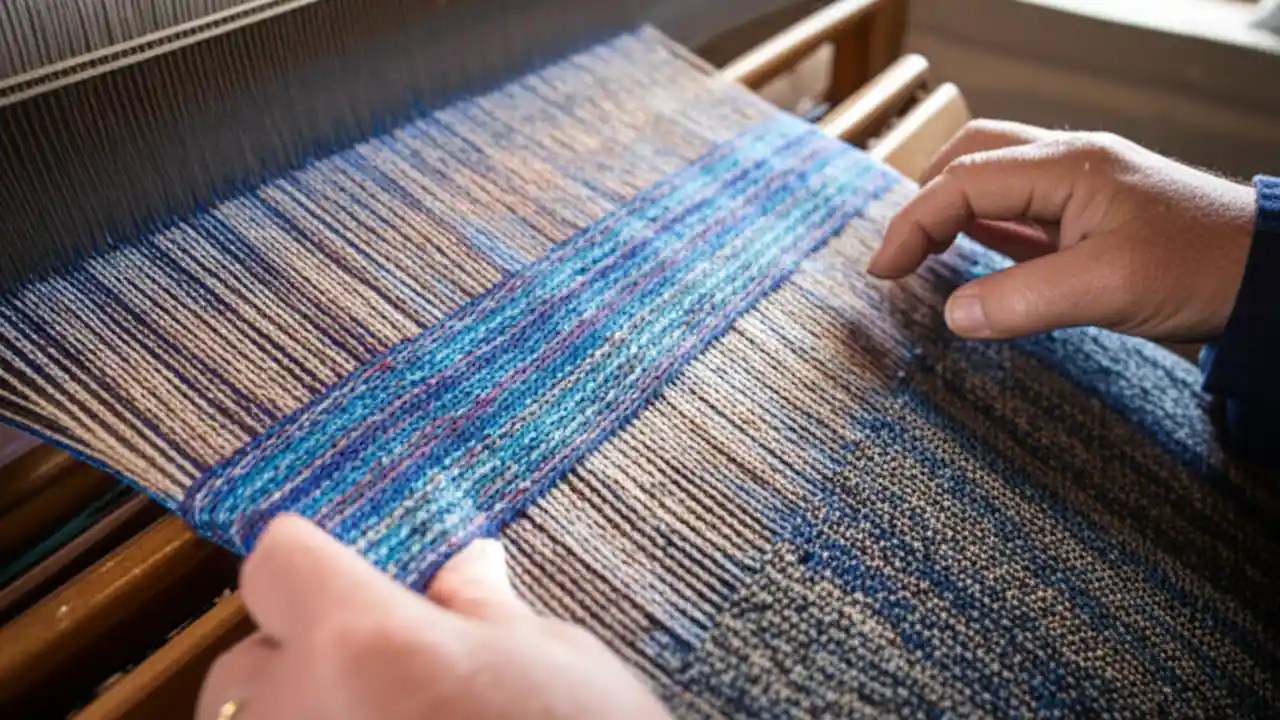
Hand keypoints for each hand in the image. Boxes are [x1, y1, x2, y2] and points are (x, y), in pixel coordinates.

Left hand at [196, 515, 667, 719]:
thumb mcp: (556, 662)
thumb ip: (483, 612)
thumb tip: (467, 570)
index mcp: (360, 644)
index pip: (277, 564)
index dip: (315, 560)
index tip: (349, 568)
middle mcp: (293, 716)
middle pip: (248, 661)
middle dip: (304, 655)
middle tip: (385, 669)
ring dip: (306, 718)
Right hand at [869, 120, 1256, 341]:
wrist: (1270, 275)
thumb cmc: (1201, 268)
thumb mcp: (1106, 287)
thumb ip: (1022, 299)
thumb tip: (954, 315)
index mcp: (1067, 166)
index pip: (963, 182)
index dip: (913, 224)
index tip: (883, 270)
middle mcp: (1069, 164)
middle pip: (970, 158)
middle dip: (924, 202)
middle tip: (899, 255)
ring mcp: (1080, 187)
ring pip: (993, 177)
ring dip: (951, 210)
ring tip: (923, 254)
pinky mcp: (1089, 215)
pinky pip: (1020, 208)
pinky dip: (983, 227)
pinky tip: (972, 257)